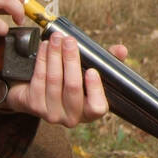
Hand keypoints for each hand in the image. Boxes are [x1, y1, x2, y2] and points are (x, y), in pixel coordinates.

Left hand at [0, 34, 128, 126]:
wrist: (39, 94)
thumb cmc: (72, 82)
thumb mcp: (91, 73)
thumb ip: (107, 62)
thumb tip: (121, 50)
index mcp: (90, 112)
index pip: (97, 107)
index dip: (95, 89)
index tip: (92, 70)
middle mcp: (72, 118)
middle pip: (72, 88)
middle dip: (70, 60)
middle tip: (69, 41)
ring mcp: (52, 114)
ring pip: (54, 81)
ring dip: (54, 55)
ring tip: (56, 39)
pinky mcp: (35, 106)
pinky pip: (39, 79)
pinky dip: (42, 60)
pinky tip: (44, 47)